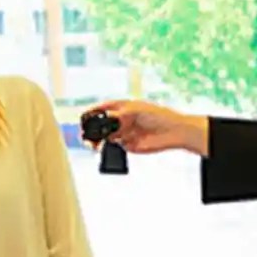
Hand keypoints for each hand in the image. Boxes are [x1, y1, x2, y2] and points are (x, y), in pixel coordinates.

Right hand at [84, 100, 208, 156]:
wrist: (173, 132)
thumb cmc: (158, 115)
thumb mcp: (136, 111)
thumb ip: (119, 115)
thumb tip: (105, 118)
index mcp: (123, 107)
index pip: (103, 108)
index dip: (93, 112)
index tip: (83, 117)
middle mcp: (121, 120)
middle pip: (101, 124)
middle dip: (92, 129)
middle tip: (85, 134)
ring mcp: (124, 133)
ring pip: (105, 137)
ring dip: (97, 140)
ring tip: (93, 144)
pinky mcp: (128, 145)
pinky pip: (114, 147)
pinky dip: (107, 148)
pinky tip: (104, 149)